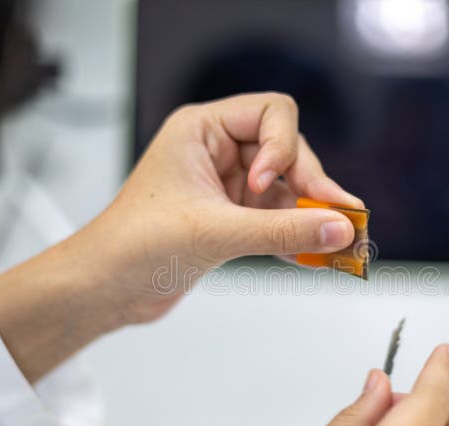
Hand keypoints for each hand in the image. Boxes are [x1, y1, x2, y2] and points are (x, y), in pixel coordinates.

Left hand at [95, 91, 363, 321]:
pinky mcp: (231, 220)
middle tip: (341, 221)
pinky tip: (317, 256)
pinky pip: (277, 221)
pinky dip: (296, 237)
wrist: (105, 289)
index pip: (271, 113)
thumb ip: (282, 231)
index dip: (282, 148)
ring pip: (288, 192)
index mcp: (201, 130)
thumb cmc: (132, 245)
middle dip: (312, 189)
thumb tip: (337, 228)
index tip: (268, 187)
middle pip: (288, 154)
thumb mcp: (214, 233)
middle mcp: (218, 152)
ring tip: (343, 245)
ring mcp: (227, 187)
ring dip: (312, 218)